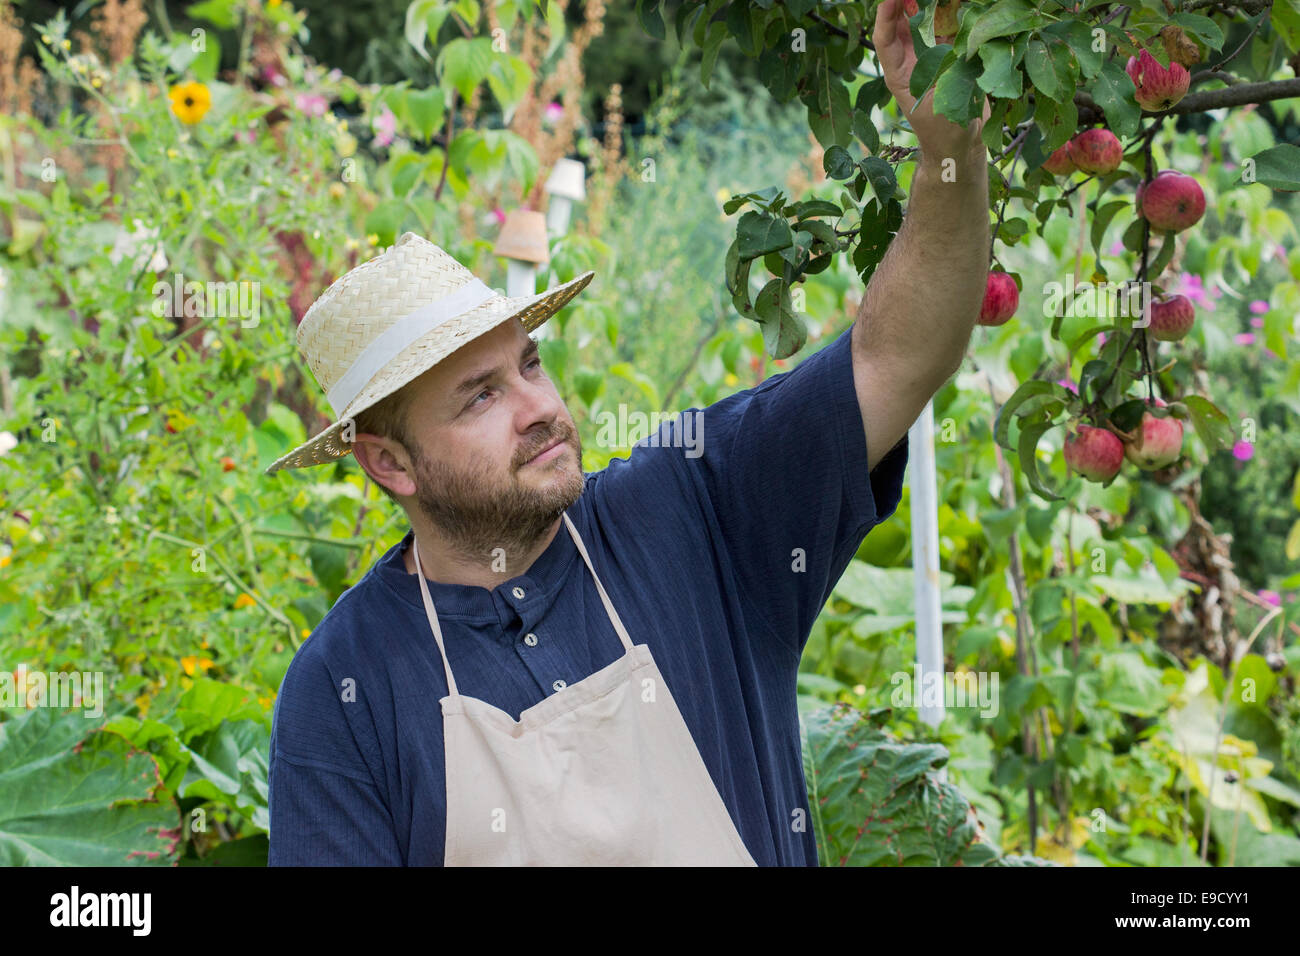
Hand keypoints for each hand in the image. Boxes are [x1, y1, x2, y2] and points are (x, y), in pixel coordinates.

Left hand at [871, 0, 987, 164]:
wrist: (960, 145)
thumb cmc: (946, 132)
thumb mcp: (943, 106)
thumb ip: (948, 77)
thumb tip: (955, 49)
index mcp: (899, 74)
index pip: (885, 40)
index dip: (886, 16)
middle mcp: (910, 61)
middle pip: (900, 23)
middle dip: (903, 1)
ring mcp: (928, 57)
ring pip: (922, 21)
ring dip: (924, 2)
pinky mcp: (948, 57)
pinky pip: (945, 28)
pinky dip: (948, 12)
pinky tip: (952, 1)